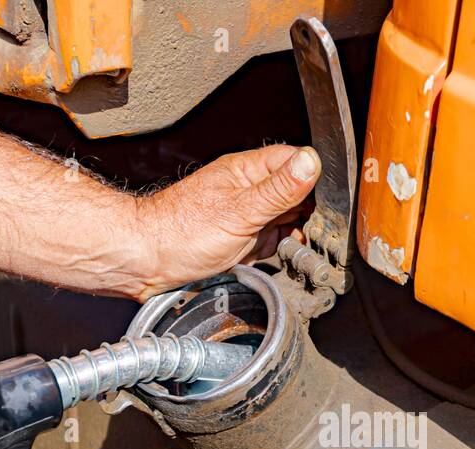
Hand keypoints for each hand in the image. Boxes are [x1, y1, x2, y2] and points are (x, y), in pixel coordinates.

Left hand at [128, 144, 321, 297]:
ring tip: (282, 244)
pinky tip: (267, 255)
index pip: (296, 161)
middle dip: (306, 212)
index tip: (329, 201)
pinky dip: (274, 250)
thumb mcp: (240, 211)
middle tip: (306, 230)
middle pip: (296, 192)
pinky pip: (270, 240)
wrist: (146, 261)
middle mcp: (249, 190)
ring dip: (291, 234)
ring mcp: (245, 215)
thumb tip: (311, 162)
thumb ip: (278, 190)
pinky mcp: (241, 239)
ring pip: (286, 220)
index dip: (315, 178)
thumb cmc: (180, 232)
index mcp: (248, 171)